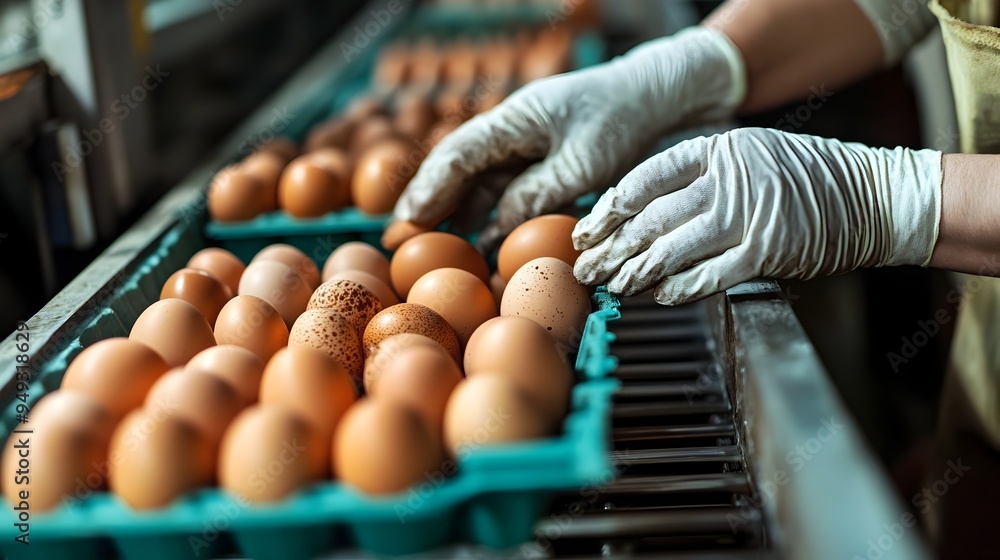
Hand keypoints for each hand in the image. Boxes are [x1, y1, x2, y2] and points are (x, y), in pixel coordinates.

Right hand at [393, 27, 746, 248]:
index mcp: (516, 118)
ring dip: (463, 212)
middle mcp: (514, 129)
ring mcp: (528, 144)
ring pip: (483, 181)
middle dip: (435, 201)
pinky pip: (510, 188)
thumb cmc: (626, 120)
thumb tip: (497, 225)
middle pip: (461, 167)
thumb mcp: (583, 163)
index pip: (459, 153)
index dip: (431, 186)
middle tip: (407, 236)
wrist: (663, 97)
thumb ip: (537, 193)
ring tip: (440, 246)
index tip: (411, 218)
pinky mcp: (544, 160)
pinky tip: (485, 239)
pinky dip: (496, 213)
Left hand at [572, 128, 942, 304]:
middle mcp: (728, 179)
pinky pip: (708, 275)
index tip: (586, 230)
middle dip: (611, 248)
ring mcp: (746, 216)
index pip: (644, 180)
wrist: (869, 196)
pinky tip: (657, 296)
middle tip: (587, 268)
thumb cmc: (802, 178)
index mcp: (717, 150)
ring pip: (671, 248)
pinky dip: (678, 289)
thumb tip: (637, 214)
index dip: (608, 209)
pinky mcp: (765, 252)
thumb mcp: (745, 157)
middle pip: (650, 218)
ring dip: (635, 272)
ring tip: (613, 286)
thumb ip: (697, 179)